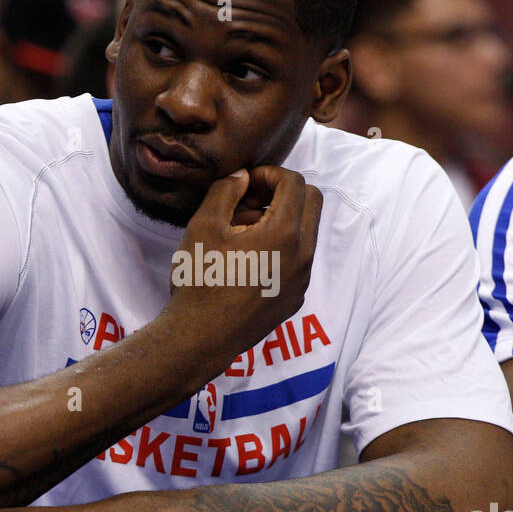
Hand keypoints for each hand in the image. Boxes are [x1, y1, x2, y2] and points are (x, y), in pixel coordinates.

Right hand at [165, 165, 322, 363]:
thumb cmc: (200, 281)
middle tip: (250, 201)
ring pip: (306, 232)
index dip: (269, 173)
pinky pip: (299, 259)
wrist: (201, 338)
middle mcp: (303, 256)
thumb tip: (242, 176)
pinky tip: (248, 259)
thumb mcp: (203, 226)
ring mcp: (302, 279)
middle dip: (284, 192)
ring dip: (282, 219)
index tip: (246, 183)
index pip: (295, 183)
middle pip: (313, 202)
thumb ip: (226, 191)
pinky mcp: (296, 297)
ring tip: (242, 232)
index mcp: (284, 234)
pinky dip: (281, 246)